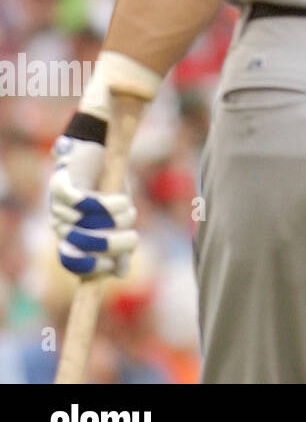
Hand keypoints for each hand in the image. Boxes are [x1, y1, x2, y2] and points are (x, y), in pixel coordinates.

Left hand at [49, 132, 137, 277]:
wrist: (98, 146)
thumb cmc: (109, 185)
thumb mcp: (118, 217)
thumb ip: (117, 244)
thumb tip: (119, 274)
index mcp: (70, 235)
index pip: (71, 262)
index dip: (90, 268)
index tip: (112, 266)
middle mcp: (59, 223)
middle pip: (83, 245)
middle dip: (112, 244)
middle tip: (133, 236)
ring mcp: (57, 205)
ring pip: (88, 223)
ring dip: (116, 217)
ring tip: (129, 207)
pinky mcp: (61, 185)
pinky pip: (85, 203)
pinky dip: (108, 204)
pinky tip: (122, 199)